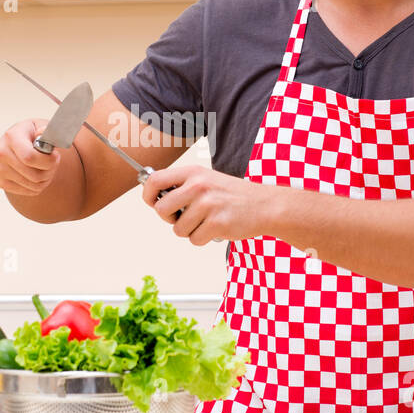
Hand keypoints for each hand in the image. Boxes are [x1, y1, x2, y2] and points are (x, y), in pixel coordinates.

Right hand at [0, 118, 61, 195]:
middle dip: (50, 171)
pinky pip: (29, 191)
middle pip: (34, 175)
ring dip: (46, 179)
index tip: (56, 156)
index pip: (30, 158)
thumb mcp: (43, 127)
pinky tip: (37, 174)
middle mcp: (1, 153)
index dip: (47, 161)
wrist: (19, 142)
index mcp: (11, 136)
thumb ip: (47, 130)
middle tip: (53, 163)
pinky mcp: (1, 182)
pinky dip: (38, 186)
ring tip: (46, 168)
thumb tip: (42, 133)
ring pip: (33, 185)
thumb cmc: (35, 135)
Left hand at [141, 165, 274, 245]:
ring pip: (178, 229)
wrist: (265, 205)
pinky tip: (216, 228)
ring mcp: (207, 204)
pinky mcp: (217, 223)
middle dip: (169, 218)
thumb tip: (153, 198)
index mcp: (193, 172)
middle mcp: (198, 186)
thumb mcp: (206, 179)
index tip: (152, 202)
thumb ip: (181, 186)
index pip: (154, 180)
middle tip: (184, 216)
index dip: (148, 195)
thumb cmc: (232, 195)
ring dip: (190, 230)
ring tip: (206, 221)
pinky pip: (194, 239)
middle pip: (161, 209)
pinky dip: (203, 239)